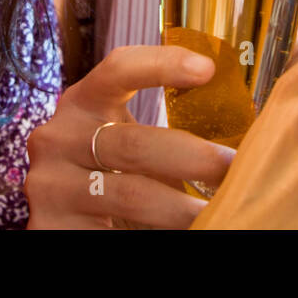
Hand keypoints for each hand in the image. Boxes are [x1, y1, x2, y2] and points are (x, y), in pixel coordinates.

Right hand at [23, 45, 234, 228]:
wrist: (58, 216)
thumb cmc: (107, 170)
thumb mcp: (123, 139)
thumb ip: (162, 133)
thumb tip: (247, 137)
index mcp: (82, 102)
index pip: (118, 70)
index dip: (161, 64)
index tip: (207, 70)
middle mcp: (58, 138)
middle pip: (134, 143)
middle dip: (194, 157)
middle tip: (235, 168)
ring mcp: (50, 186)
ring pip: (131, 195)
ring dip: (183, 207)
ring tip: (217, 212)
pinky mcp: (51, 228)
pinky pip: (114, 230)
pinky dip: (155, 232)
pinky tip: (186, 231)